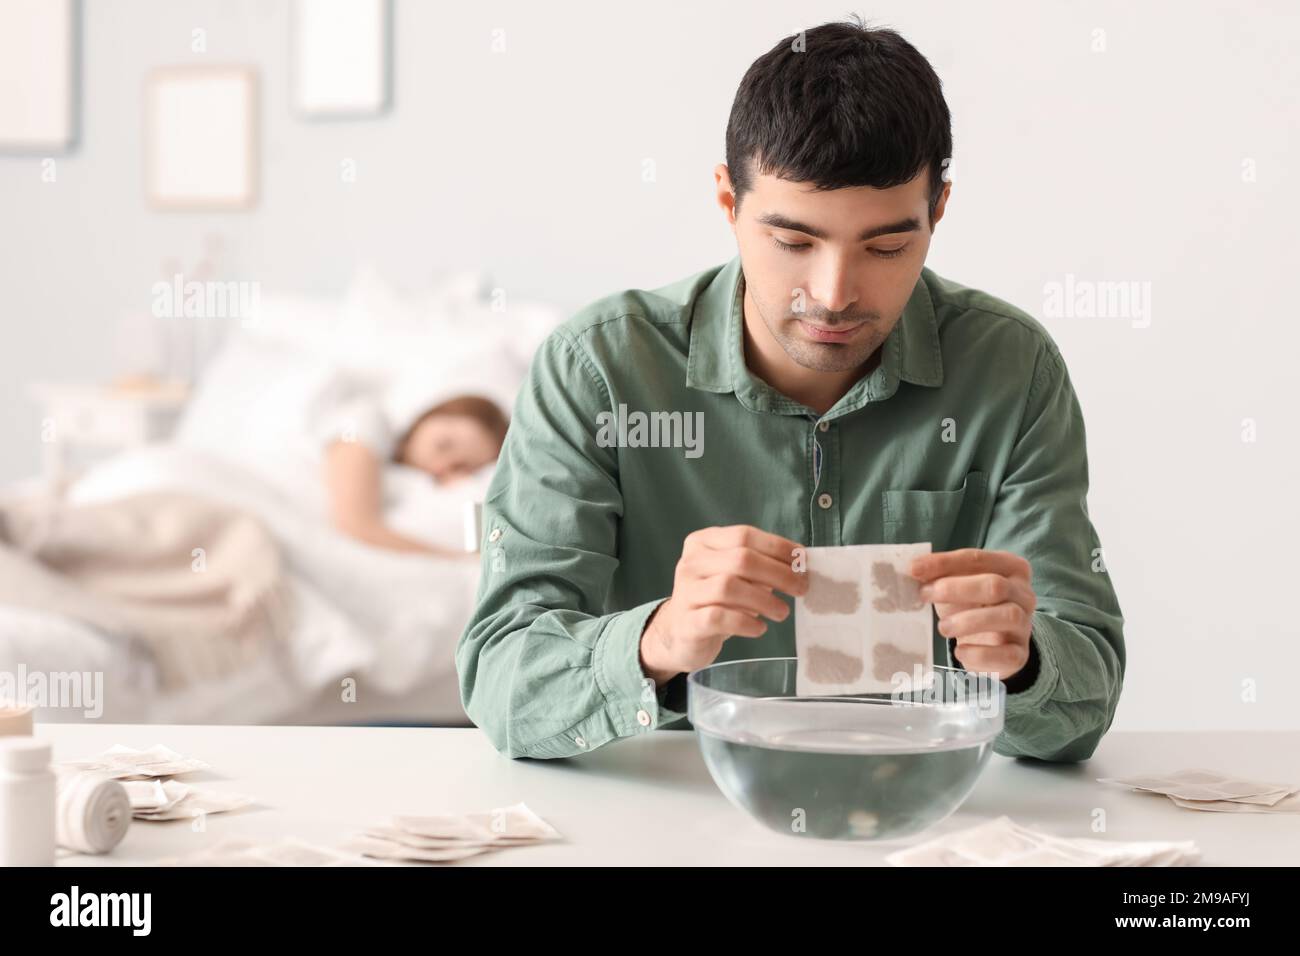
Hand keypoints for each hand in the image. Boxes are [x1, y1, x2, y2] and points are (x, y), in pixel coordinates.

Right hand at [640, 525, 807, 685]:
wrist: (678, 634)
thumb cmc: (715, 600)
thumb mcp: (733, 575)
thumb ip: (760, 565)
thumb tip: (802, 563)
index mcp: (703, 542)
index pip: (744, 535)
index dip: (778, 547)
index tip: (803, 562)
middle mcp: (691, 563)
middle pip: (740, 559)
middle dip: (778, 573)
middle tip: (801, 589)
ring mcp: (686, 592)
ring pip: (729, 586)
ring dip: (764, 599)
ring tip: (783, 612)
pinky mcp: (687, 623)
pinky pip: (718, 617)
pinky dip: (745, 622)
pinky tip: (759, 628)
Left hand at [909, 548, 1036, 681]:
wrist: (993, 645)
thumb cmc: (972, 607)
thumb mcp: (956, 587)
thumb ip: (940, 575)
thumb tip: (913, 570)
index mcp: (1010, 567)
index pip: (977, 558)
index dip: (943, 563)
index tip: (913, 569)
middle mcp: (1024, 594)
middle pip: (995, 586)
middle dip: (954, 589)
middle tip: (924, 596)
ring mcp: (1025, 625)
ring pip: (1007, 616)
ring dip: (968, 621)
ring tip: (943, 627)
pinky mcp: (1020, 654)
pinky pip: (1006, 654)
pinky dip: (979, 653)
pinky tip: (960, 651)